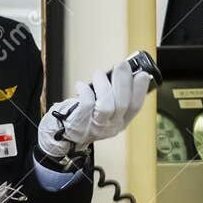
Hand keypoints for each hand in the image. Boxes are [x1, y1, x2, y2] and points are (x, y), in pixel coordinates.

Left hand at [37, 60, 153, 157]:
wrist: (61, 137)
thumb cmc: (82, 119)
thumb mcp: (104, 111)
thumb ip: (114, 96)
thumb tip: (122, 72)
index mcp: (120, 122)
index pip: (135, 106)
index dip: (140, 90)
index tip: (142, 74)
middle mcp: (111, 126)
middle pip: (122, 104)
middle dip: (123, 81)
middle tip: (121, 65)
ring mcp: (96, 126)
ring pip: (107, 105)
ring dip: (103, 84)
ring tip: (98, 74)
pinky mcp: (80, 123)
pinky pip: (87, 104)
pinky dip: (85, 90)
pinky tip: (81, 85)